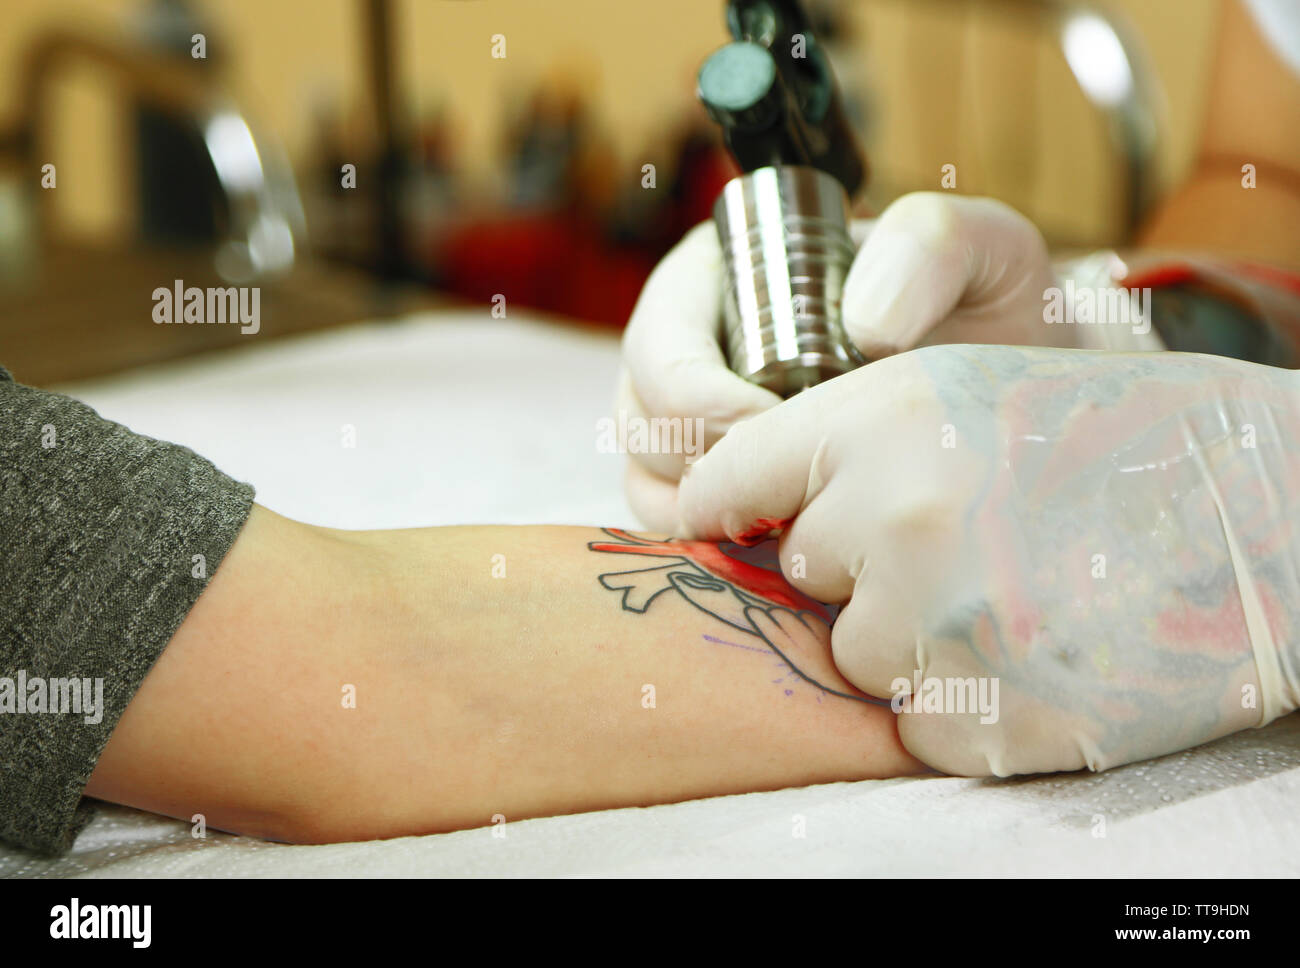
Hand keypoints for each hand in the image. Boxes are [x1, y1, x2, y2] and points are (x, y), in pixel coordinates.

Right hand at [619, 194, 1068, 530]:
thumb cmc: (983, 309)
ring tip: (791, 529)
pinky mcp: (722, 495)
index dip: (701, 403)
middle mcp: (688, 360)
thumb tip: (861, 326)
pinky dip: (723, 556)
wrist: (1004, 394)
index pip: (661, 353)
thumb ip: (929, 246)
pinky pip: (687, 534)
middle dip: (705, 470)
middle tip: (789, 493)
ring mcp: (695, 433)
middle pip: (643, 428)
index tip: (778, 431)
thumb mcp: (977, 249)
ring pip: (650, 488)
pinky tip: (790, 562)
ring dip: (706, 521)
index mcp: (716, 285)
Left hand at [676, 343, 1299, 775]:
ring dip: (916, 642)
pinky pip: (918, 722)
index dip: (728, 505)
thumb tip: (723, 509)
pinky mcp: (983, 713)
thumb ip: (842, 443)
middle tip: (968, 543)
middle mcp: (897, 512)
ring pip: (858, 656)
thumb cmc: (1106, 443)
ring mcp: (940, 619)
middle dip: (861, 570)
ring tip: (1017, 594)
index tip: (723, 522)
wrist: (1262, 512)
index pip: (729, 476)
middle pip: (802, 575)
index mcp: (882, 416)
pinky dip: (967, 704)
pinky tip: (1042, 650)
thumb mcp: (963, 394)